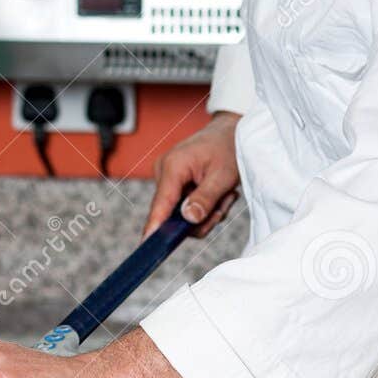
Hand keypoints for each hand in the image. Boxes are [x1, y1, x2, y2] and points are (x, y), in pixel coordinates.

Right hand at [144, 111, 240, 236]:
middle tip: (224, 204)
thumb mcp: (223, 176)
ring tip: (224, 194)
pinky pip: (185, 206)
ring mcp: (167, 177)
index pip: (161, 204)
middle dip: (202, 216)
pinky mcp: (174, 182)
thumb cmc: (228, 147)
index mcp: (173, 167)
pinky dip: (204, 205)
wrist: (229, 131)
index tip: (147, 246)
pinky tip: (217, 193)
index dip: (155, 227)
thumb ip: (205, 199)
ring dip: (207, 211)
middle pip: (174, 214)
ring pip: (182, 214)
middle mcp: (164, 172)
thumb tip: (188, 220)